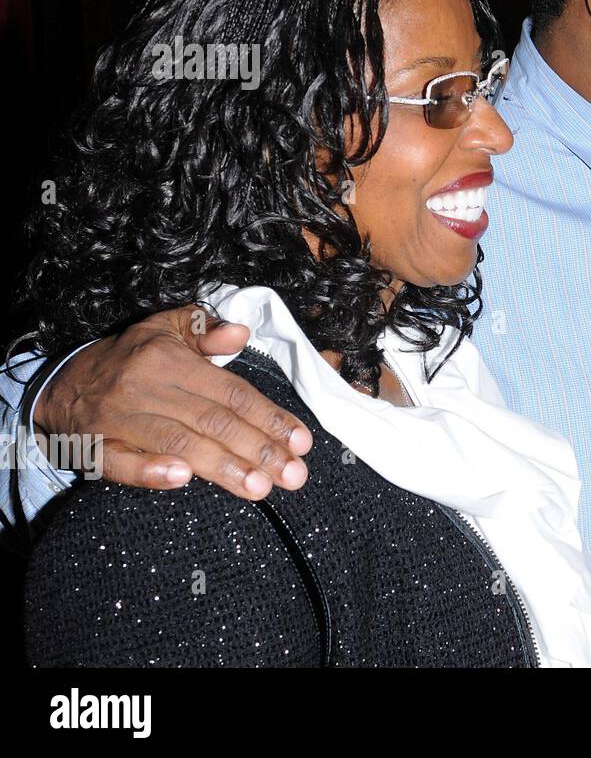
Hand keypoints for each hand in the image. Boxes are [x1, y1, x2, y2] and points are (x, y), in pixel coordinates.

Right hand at [32, 306, 312, 498]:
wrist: (61, 383)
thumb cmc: (130, 358)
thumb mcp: (166, 330)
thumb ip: (205, 331)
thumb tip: (240, 332)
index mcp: (169, 359)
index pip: (232, 393)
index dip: (270, 417)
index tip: (302, 442)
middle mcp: (146, 387)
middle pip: (213, 421)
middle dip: (258, 450)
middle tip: (294, 475)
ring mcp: (118, 419)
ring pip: (178, 443)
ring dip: (222, 468)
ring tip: (260, 488)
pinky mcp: (94, 447)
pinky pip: (121, 463)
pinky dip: (151, 471)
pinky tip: (183, 480)